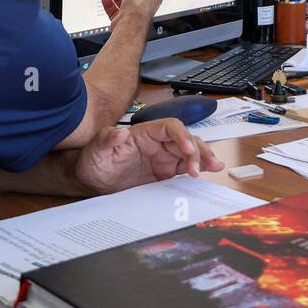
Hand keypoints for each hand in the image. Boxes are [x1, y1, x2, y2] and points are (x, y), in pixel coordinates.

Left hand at [74, 118, 224, 193]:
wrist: (92, 180)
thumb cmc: (94, 160)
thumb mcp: (96, 148)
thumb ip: (107, 139)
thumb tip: (120, 132)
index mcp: (145, 133)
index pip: (170, 127)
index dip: (182, 135)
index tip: (186, 149)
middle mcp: (158, 142)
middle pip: (186, 139)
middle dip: (197, 150)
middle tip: (200, 167)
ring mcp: (164, 156)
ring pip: (191, 152)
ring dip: (204, 158)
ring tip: (215, 167)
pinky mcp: (166, 171)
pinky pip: (187, 167)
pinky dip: (199, 168)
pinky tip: (209, 171)